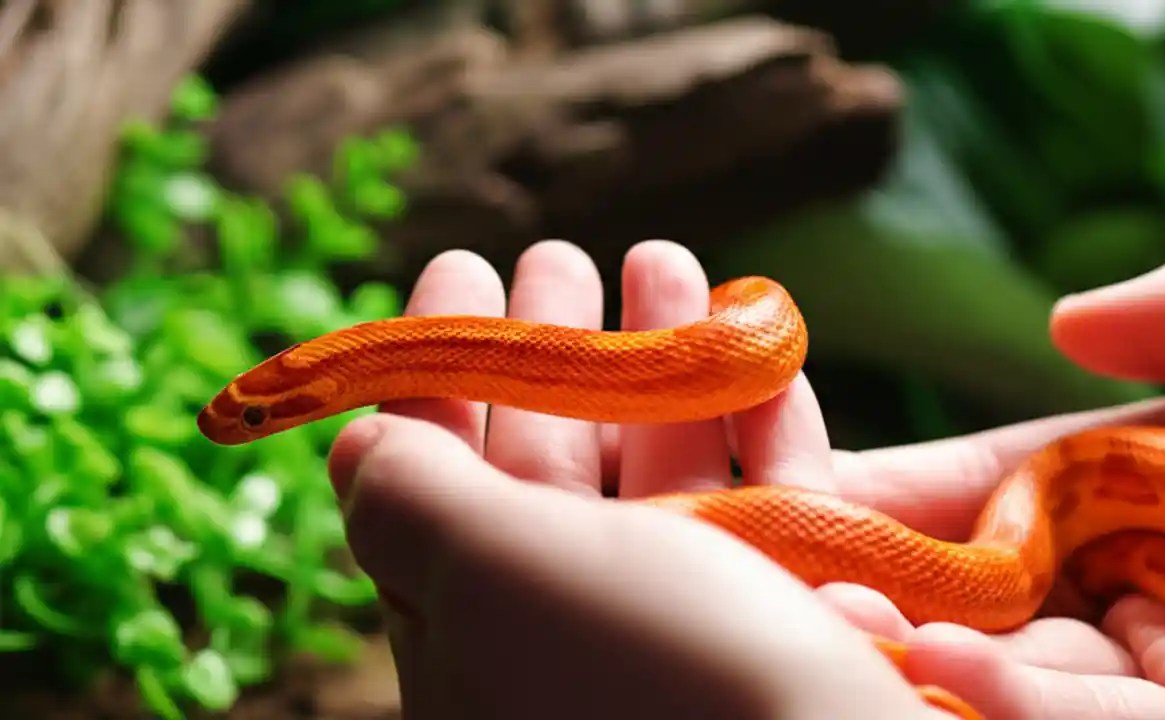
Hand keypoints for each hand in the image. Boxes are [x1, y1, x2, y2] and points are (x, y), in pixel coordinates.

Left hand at [326, 240, 945, 718]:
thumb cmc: (648, 675)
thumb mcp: (487, 574)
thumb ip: (408, 500)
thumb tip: (357, 441)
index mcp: (478, 633)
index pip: (433, 480)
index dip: (438, 368)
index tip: (463, 268)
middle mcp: (574, 638)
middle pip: (551, 464)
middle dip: (556, 348)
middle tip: (563, 257)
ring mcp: (683, 634)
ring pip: (663, 471)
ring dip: (665, 360)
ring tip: (670, 262)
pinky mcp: (784, 628)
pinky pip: (772, 504)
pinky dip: (765, 419)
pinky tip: (765, 348)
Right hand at [817, 243, 1164, 718]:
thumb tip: (1065, 323)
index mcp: (1163, 495)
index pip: (997, 494)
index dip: (894, 490)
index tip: (802, 478)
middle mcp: (1155, 589)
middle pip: (985, 594)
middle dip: (876, 577)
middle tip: (775, 557)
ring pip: (1026, 670)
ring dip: (923, 643)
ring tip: (839, 605)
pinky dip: (1023, 705)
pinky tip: (944, 656)